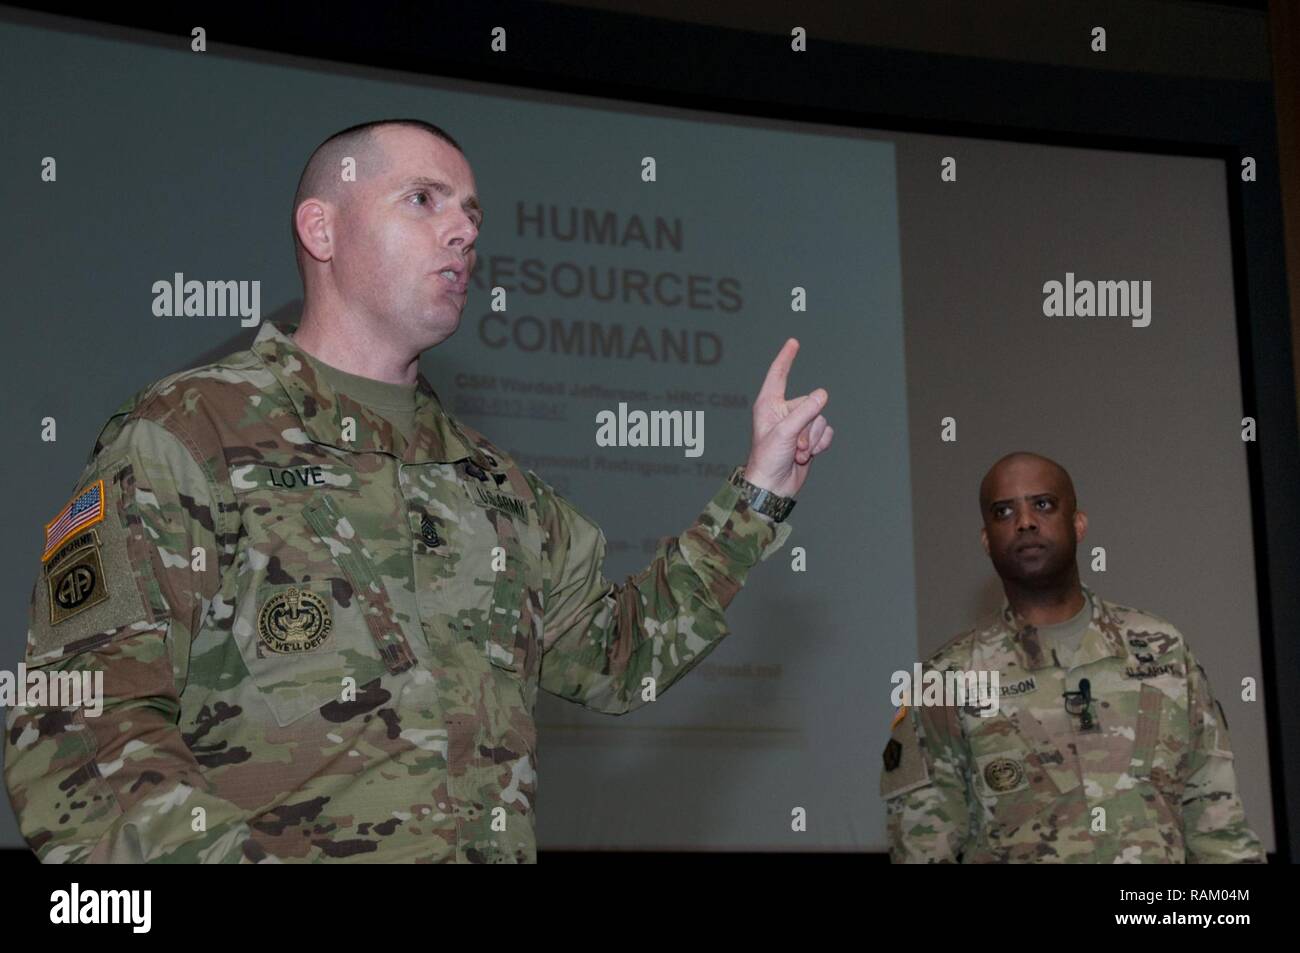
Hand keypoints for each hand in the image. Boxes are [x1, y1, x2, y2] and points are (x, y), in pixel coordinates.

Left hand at [743, 338, 832, 497]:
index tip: (793, 342)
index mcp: (769, 405)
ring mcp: (797, 426)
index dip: (786, 358)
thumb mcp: (785, 432)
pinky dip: (820, 445)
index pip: (778, 375)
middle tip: (795, 446)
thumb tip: (823, 394)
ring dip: (813, 439)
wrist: (773, 487)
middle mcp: (783, 412)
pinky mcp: (809, 439)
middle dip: (807, 427)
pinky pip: (826, 433)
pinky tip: (808, 457)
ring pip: (820, 420)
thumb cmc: (768, 459)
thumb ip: (805, 411)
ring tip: (798, 454)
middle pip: (811, 403)